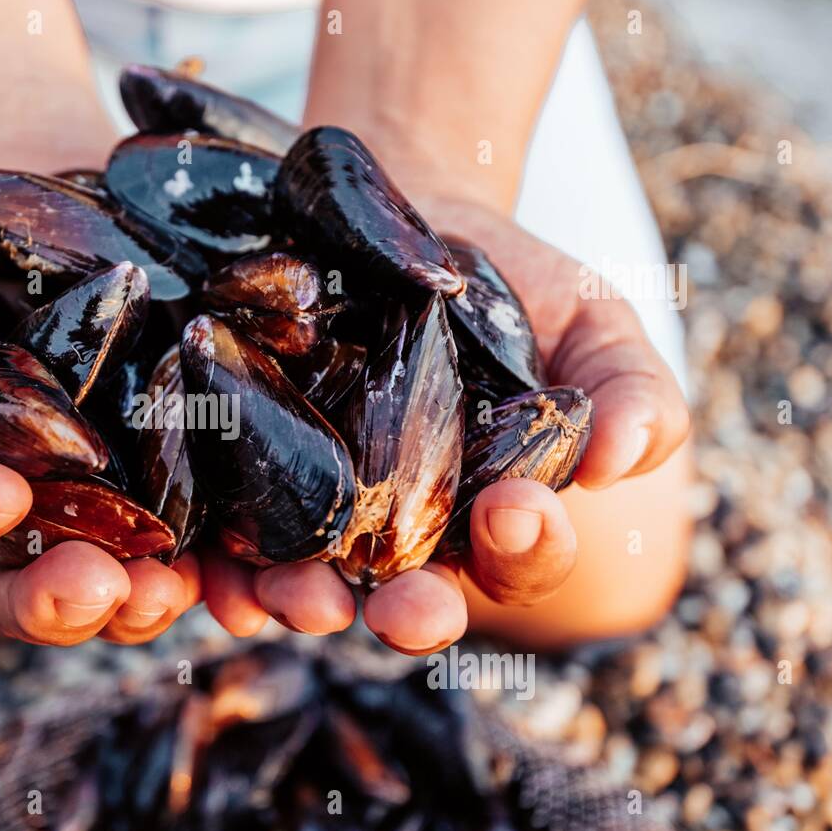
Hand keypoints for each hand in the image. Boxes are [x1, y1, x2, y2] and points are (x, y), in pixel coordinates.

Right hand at [0, 136, 201, 646]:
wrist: (28, 163)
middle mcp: (22, 499)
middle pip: (30, 577)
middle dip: (60, 595)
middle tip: (102, 586)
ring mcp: (108, 484)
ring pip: (124, 571)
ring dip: (149, 596)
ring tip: (177, 586)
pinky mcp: (186, 455)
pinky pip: (211, 519)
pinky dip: (232, 549)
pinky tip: (256, 555)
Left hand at [200, 190, 690, 652]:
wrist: (396, 218)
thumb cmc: (506, 287)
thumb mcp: (586, 321)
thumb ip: (627, 389)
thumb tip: (627, 456)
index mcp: (492, 519)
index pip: (519, 557)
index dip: (526, 546)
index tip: (520, 511)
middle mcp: (402, 537)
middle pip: (406, 599)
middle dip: (408, 612)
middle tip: (405, 609)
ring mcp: (315, 512)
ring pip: (305, 581)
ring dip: (300, 600)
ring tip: (297, 596)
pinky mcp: (237, 475)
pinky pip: (219, 531)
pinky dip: (211, 560)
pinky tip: (204, 567)